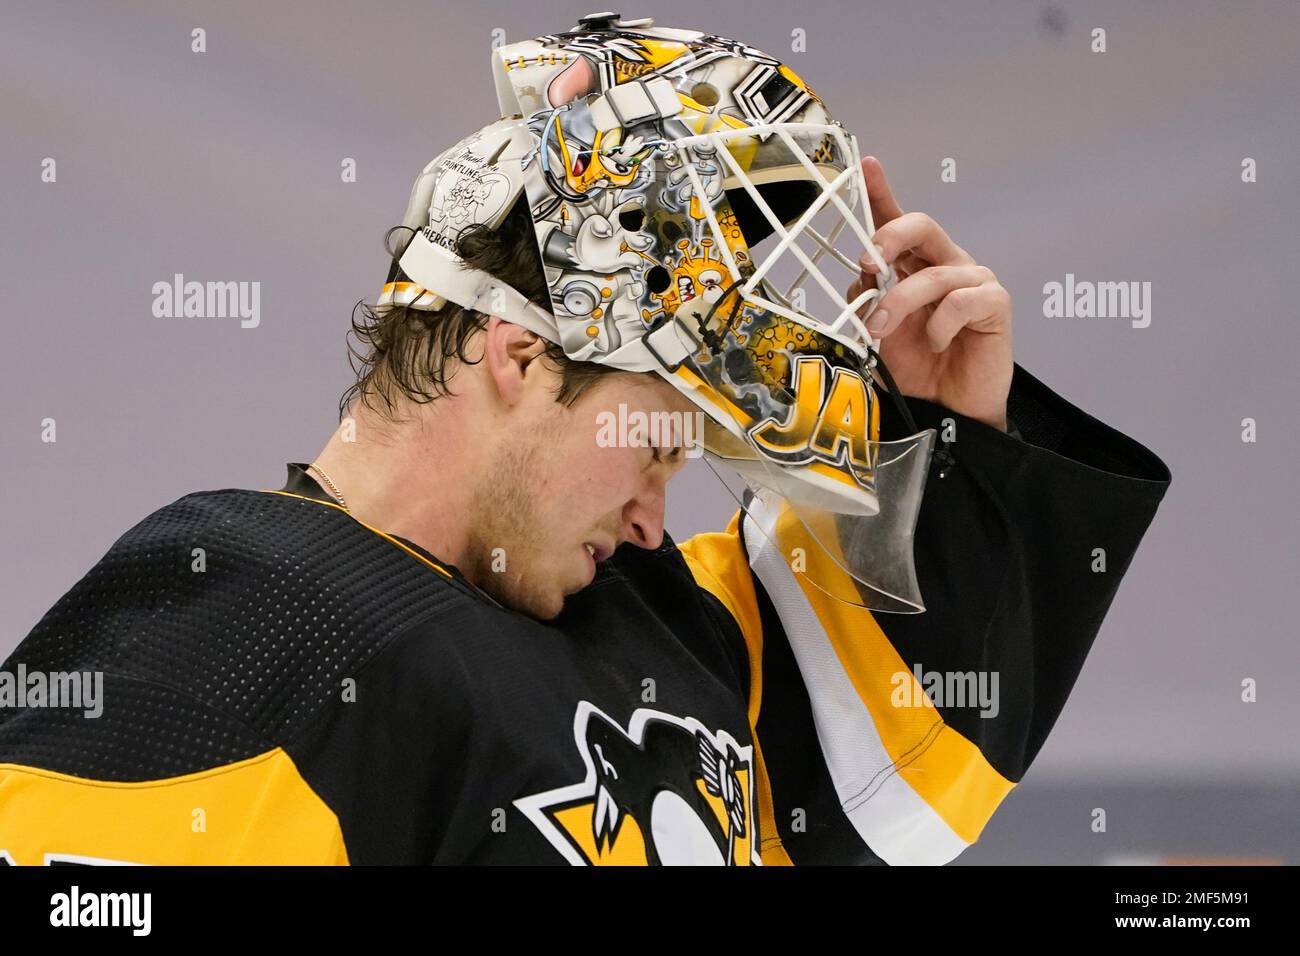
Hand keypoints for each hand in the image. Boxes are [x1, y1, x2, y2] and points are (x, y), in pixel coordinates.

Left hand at [846, 157, 1013, 430]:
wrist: (946, 411)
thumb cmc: (917, 368)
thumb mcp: (879, 332)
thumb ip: (868, 299)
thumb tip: (860, 276)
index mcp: (916, 265)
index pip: (898, 222)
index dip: (882, 193)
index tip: (866, 166)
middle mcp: (946, 264)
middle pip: (922, 226)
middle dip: (889, 237)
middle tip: (866, 261)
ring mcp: (973, 281)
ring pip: (933, 273)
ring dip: (899, 302)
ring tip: (883, 330)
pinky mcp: (994, 304)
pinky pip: (962, 300)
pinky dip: (940, 324)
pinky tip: (937, 344)